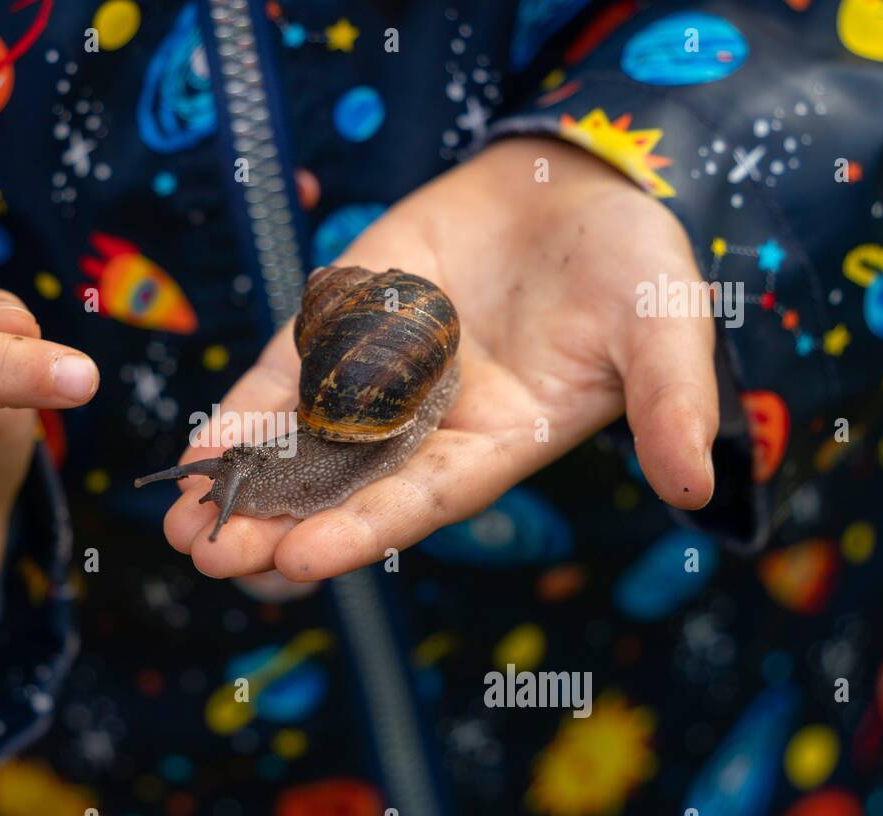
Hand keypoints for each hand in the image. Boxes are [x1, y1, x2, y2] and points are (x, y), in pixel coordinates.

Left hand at [164, 137, 718, 579]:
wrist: (571, 188)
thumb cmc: (628, 262)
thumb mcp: (663, 324)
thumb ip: (672, 401)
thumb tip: (700, 489)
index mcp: (494, 444)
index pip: (419, 501)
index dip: (360, 531)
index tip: (296, 560)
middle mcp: (426, 428)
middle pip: (342, 491)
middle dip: (275, 526)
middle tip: (210, 557)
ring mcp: (378, 381)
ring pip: (300, 447)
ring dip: (242, 486)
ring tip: (182, 528)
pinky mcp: (343, 330)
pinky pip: (287, 378)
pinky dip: (244, 414)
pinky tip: (198, 448)